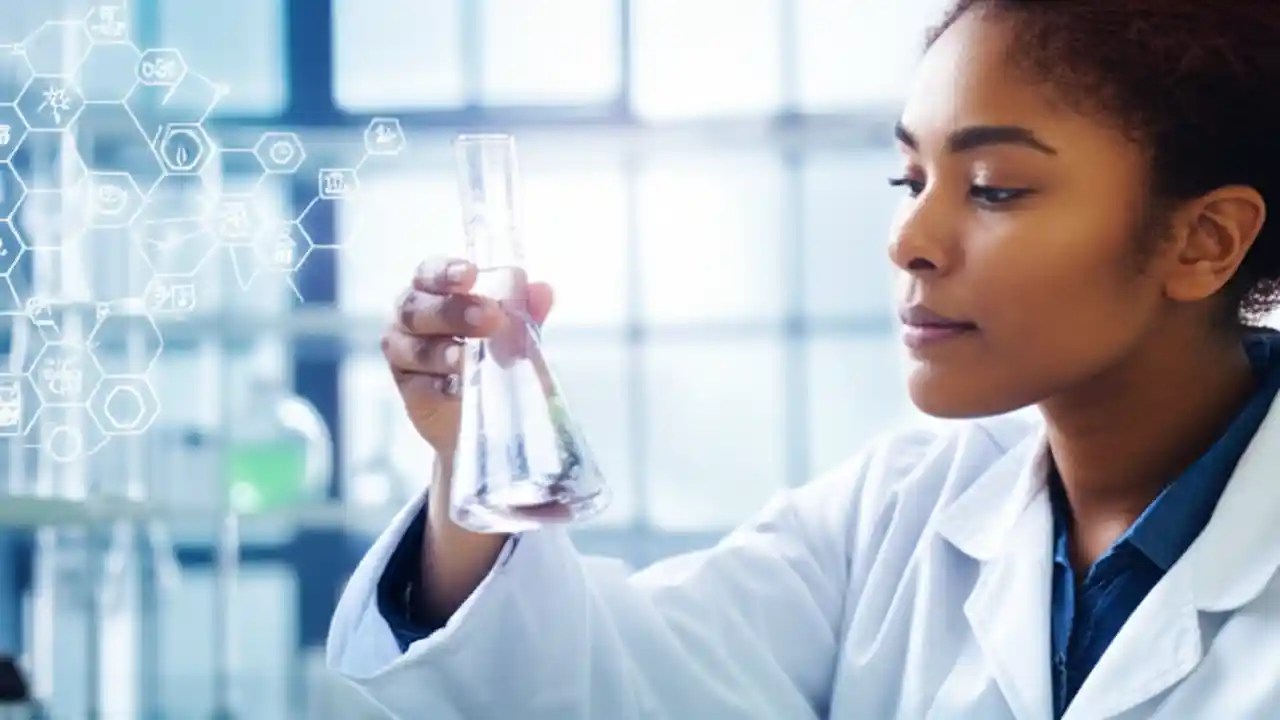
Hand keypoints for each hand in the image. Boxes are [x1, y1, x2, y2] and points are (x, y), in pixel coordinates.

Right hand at [382, 256, 553, 458]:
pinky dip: (439, 385)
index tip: (470, 275)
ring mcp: (405, 355)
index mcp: (434, 292)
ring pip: (413, 347)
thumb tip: (542, 292)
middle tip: (490, 317)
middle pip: (416, 308)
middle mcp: (412, 318)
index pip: (430, 274)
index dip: (445, 272)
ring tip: (468, 358)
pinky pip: (419, 386)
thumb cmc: (493, 354)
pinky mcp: (411, 391)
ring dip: (442, 351)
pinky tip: (459, 387)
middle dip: (452, 311)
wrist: (488, 410)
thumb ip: (524, 310)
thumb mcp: (514, 330)